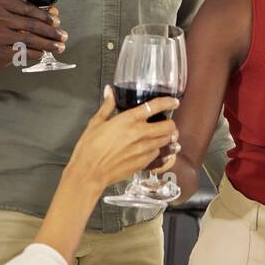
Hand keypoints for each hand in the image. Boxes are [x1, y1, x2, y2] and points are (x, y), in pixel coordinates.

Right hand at [0, 0, 67, 66]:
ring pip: (30, 40)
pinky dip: (37, 53)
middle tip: (63, 36)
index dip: (46, 16)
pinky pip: (24, 53)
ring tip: (59, 46)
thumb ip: (32, 11)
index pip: (29, 9)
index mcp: (2, 3)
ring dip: (48, 44)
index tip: (57, 22)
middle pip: (32, 25)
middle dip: (51, 32)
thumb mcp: (11, 11)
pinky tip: (44, 52)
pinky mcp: (0, 52)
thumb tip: (54, 13)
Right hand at [64, 88, 181, 193]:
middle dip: (170, 123)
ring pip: (167, 140)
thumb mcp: (96, 123)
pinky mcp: (144, 163)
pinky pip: (159, 155)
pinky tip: (154, 149)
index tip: (174, 102)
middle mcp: (140, 134)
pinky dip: (160, 151)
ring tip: (162, 135)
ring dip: (167, 137)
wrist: (89, 173)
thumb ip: (107, 106)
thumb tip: (109, 91)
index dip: (168, 102)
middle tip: (166, 122)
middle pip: (168, 126)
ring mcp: (144, 149)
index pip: (155, 106)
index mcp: (129, 120)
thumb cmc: (89, 148)